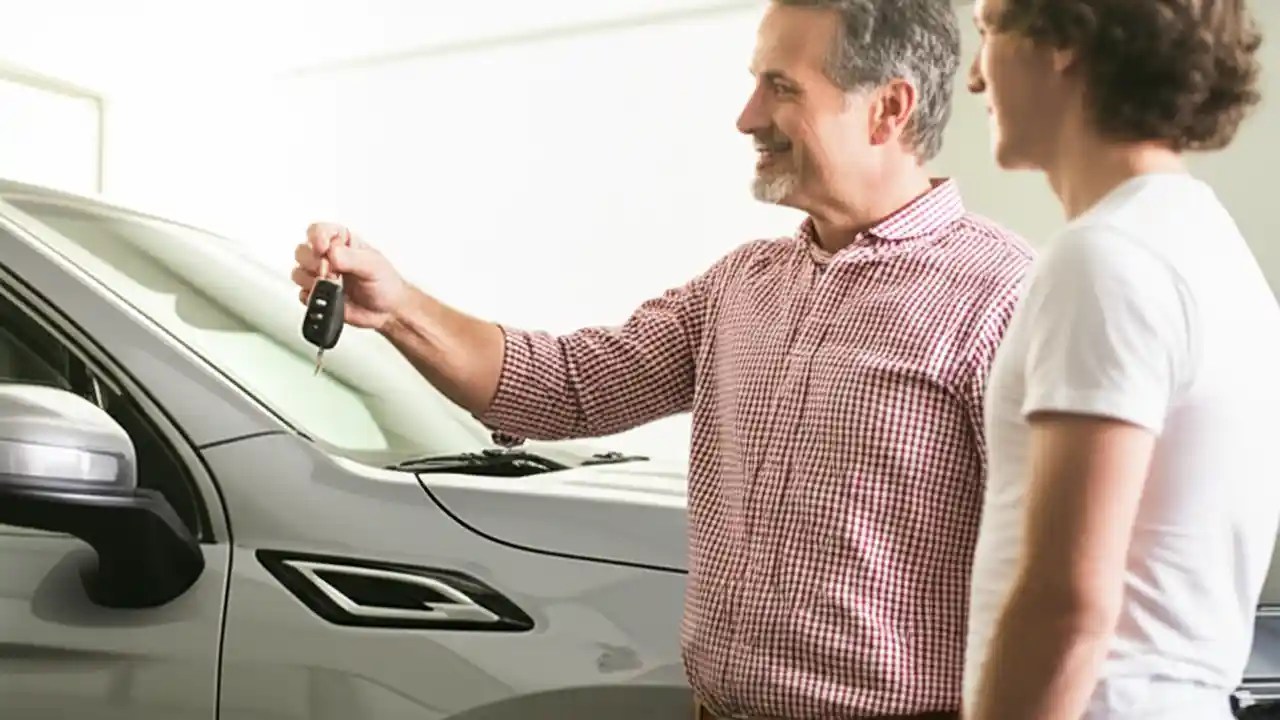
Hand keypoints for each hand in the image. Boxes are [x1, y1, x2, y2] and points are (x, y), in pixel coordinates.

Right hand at [292, 223, 408, 330]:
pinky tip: (330, 298)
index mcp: (342, 241)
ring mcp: (321, 276)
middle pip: (302, 251)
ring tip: (335, 286)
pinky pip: (302, 294)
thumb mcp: (373, 265)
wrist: (388, 311)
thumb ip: (351, 257)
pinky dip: (313, 297)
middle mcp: (328, 256)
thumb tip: (332, 253)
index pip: (317, 230)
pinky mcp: (317, 295)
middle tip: (334, 273)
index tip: (323, 249)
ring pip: (298, 272)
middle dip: (315, 263)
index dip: (316, 238)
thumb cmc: (385, 284)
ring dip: (314, 281)